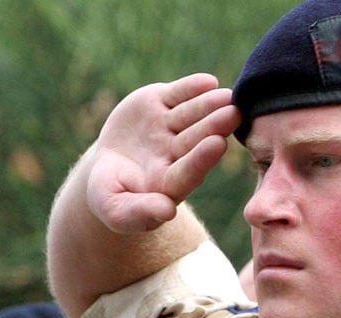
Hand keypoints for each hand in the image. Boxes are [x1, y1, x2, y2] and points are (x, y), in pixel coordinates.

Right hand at [86, 73, 240, 232]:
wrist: (106, 168)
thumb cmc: (111, 195)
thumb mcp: (115, 208)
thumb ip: (138, 213)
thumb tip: (167, 212)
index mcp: (170, 182)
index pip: (189, 171)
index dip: (202, 158)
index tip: (217, 145)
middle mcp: (176, 154)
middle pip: (196, 139)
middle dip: (214, 126)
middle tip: (233, 115)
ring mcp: (171, 128)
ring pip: (192, 115)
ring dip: (209, 105)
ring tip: (227, 96)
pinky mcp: (162, 104)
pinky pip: (179, 95)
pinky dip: (192, 87)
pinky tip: (209, 82)